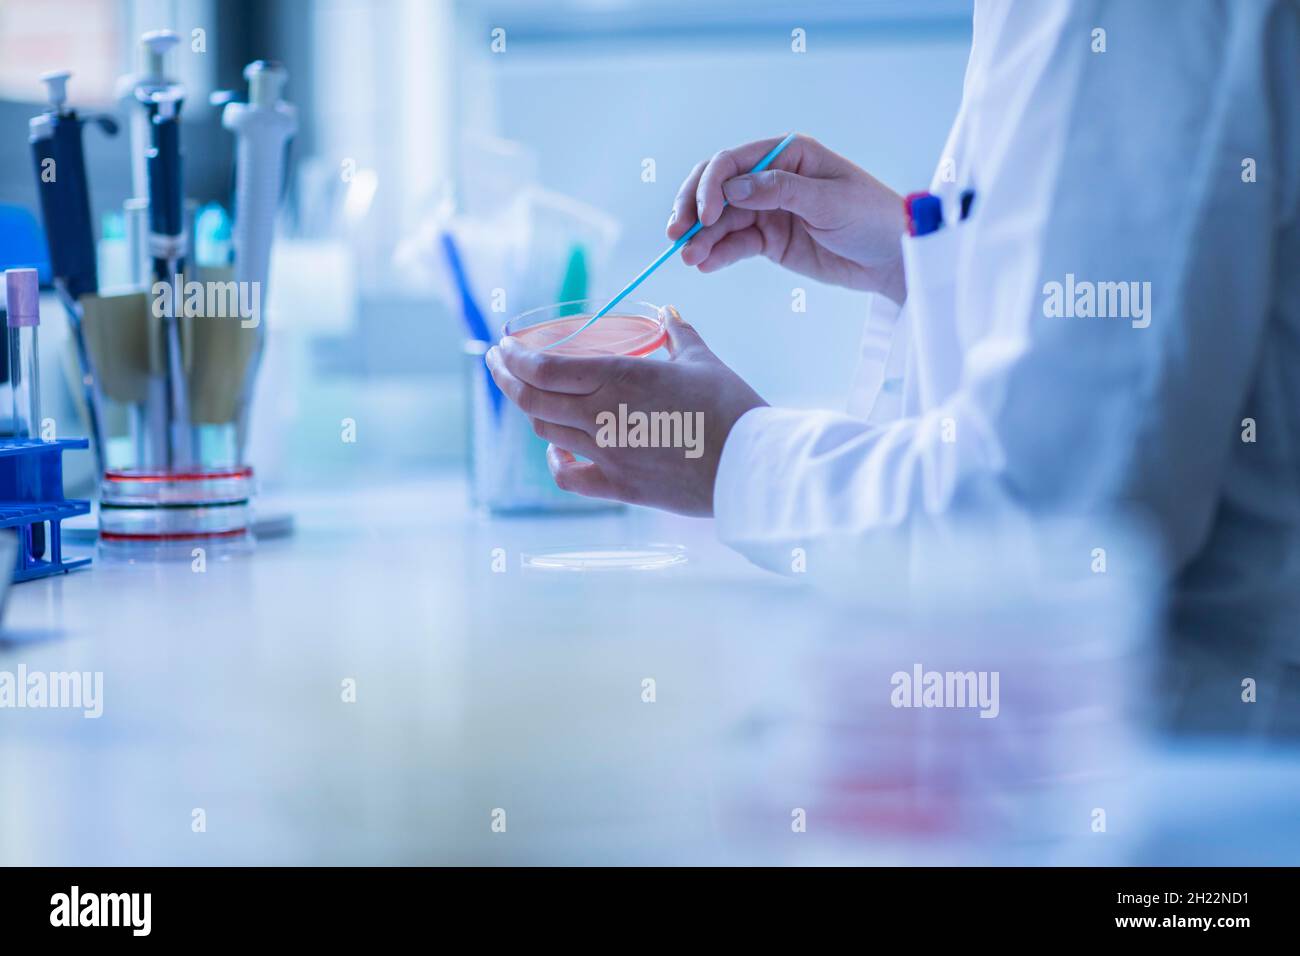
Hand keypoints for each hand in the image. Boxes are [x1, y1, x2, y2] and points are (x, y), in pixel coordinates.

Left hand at [485, 307, 766, 516]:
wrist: (751, 465)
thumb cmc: (731, 407)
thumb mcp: (701, 360)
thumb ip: (678, 334)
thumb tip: (671, 313)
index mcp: (618, 377)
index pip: (543, 368)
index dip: (514, 358)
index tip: (503, 347)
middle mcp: (602, 415)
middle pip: (532, 400)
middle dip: (507, 378)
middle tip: (498, 363)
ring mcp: (607, 454)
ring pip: (547, 432)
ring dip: (533, 413)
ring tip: (531, 397)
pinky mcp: (619, 486)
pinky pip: (568, 476)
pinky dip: (556, 461)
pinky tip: (558, 451)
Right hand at [667, 134, 907, 303]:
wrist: (894, 257)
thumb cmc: (871, 217)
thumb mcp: (829, 200)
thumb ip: (780, 191)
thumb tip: (733, 188)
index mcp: (788, 154)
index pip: (734, 161)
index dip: (711, 186)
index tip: (705, 216)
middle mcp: (772, 178)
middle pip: (717, 188)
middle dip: (693, 209)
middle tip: (676, 235)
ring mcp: (768, 210)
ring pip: (721, 220)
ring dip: (701, 237)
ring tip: (688, 258)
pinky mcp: (769, 240)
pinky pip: (735, 244)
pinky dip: (717, 254)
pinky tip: (703, 265)